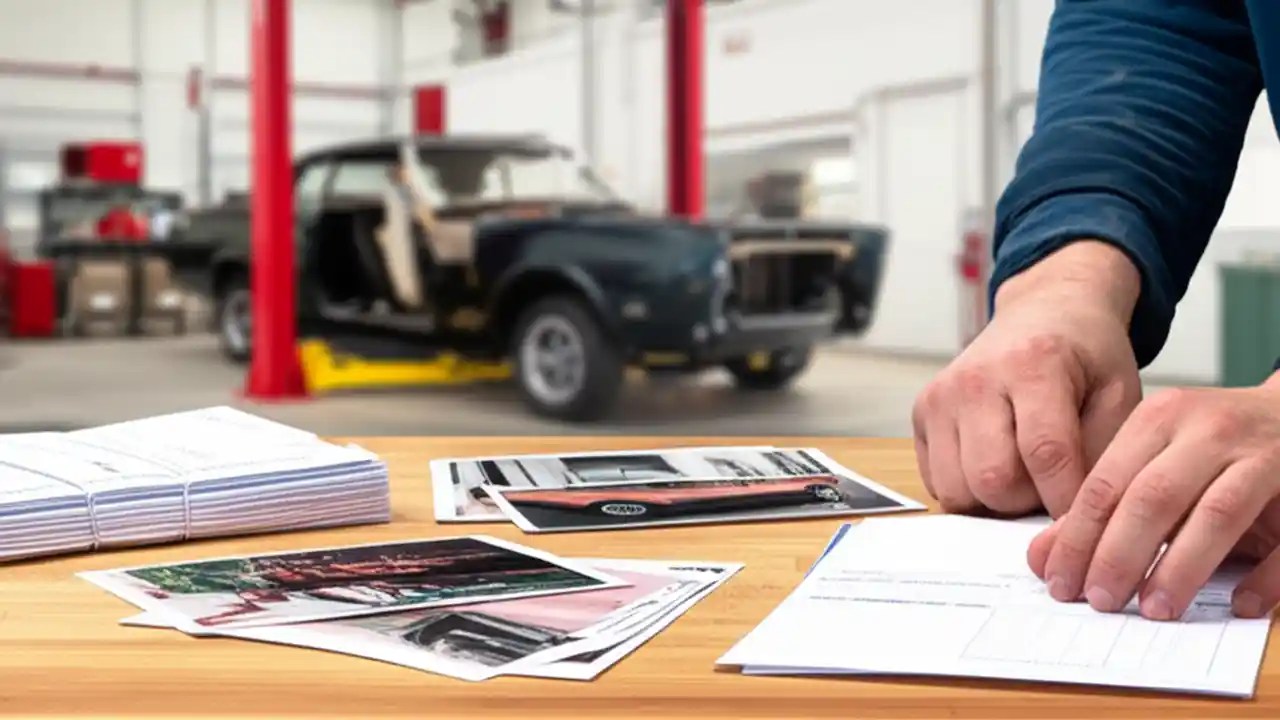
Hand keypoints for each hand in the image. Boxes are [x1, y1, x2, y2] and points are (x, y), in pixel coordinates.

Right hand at [913, 241, 1143, 516]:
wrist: (1044, 310)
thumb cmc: (1086, 356)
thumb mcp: (1118, 395)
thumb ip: (1101, 454)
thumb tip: (1073, 518)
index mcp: (1033, 364)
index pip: (1045, 453)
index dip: (1065, 500)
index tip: (1082, 516)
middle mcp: (976, 378)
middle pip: (993, 480)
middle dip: (1026, 502)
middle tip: (1049, 486)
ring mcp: (941, 395)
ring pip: (958, 490)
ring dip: (994, 500)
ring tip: (1022, 474)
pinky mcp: (921, 412)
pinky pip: (937, 483)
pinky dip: (968, 489)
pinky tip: (995, 462)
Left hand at [1027, 380, 1279, 619]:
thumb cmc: (1213, 443)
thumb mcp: (1152, 456)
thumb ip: (1101, 504)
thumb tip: (1043, 558)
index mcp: (1160, 419)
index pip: (1106, 483)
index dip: (1078, 537)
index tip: (1060, 583)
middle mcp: (1210, 430)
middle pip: (1154, 497)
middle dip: (1119, 555)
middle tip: (1100, 601)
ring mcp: (1265, 455)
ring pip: (1217, 513)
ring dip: (1181, 567)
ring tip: (1154, 609)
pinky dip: (1265, 574)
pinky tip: (1240, 603)